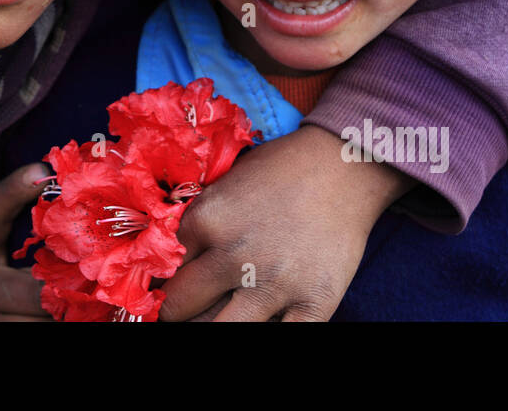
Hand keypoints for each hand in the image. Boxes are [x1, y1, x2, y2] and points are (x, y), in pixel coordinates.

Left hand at [158, 125, 412, 321]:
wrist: (344, 167)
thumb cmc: (281, 169)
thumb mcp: (226, 184)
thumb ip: (199, 223)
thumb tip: (172, 261)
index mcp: (207, 221)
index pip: (163, 268)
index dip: (165, 278)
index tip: (171, 284)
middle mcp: (233, 256)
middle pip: (180, 306)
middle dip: (176, 310)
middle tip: (184, 309)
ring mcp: (274, 285)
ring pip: (221, 331)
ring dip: (208, 327)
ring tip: (214, 317)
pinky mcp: (313, 304)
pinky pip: (282, 339)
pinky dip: (265, 332)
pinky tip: (260, 321)